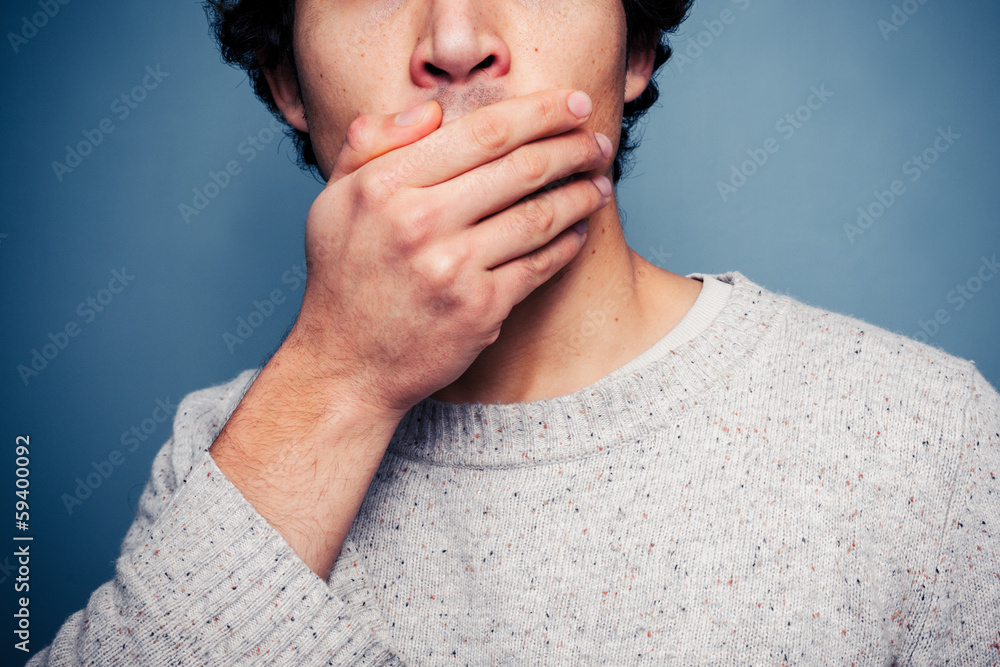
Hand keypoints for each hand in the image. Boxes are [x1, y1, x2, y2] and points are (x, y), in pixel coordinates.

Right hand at [286, 89, 613, 415]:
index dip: (540, 112)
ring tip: (599, 183)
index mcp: (386, 185)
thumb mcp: (334, 199)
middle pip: (520, 169)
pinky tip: (579, 230)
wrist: (345, 366)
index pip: (482, 132)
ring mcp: (452, 269)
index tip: (575, 103)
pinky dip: (566, 244)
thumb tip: (431, 110)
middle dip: (572, 148)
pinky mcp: (479, 310)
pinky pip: (538, 266)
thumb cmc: (343, 279)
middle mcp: (419, 222)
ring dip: (579, 195)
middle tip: (600, 142)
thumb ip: (371, 143)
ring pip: (538, 216)